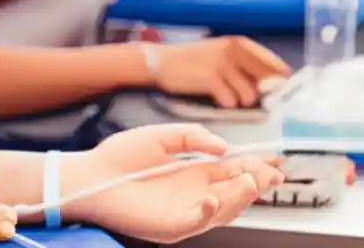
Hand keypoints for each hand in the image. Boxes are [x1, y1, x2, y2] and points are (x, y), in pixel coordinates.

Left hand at [64, 124, 284, 243]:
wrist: (88, 175)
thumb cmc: (118, 157)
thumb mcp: (161, 136)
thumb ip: (193, 136)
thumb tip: (222, 146)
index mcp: (194, 174)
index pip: (233, 172)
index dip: (255, 166)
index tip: (274, 159)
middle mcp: (194, 195)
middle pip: (236, 193)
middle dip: (257, 183)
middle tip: (273, 172)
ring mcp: (183, 213)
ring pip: (223, 211)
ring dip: (239, 197)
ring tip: (250, 180)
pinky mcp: (169, 227)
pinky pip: (195, 224)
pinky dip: (206, 212)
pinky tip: (210, 197)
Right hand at [156, 37, 291, 107]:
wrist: (160, 61)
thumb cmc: (192, 60)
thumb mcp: (221, 53)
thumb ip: (245, 64)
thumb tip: (273, 84)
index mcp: (240, 43)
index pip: (275, 64)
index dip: (280, 81)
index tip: (279, 93)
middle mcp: (234, 51)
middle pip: (267, 81)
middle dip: (263, 95)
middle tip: (250, 98)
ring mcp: (222, 64)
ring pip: (250, 95)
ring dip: (240, 100)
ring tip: (226, 95)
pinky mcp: (210, 79)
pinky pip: (230, 101)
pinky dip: (224, 103)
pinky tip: (214, 97)